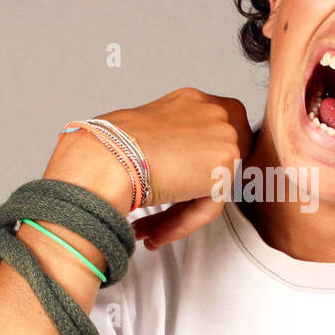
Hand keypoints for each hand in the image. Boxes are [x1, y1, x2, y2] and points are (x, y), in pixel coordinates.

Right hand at [45, 86, 252, 245]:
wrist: (109, 156)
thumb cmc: (110, 144)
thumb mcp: (144, 131)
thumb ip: (167, 144)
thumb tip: (170, 166)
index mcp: (193, 101)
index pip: (210, 139)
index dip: (194, 170)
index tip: (178, 191)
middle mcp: (213, 113)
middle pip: (210, 166)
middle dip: (184, 196)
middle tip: (160, 215)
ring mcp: (224, 136)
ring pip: (209, 188)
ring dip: (176, 215)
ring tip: (149, 229)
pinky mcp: (226, 165)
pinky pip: (208, 205)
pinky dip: (182, 223)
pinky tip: (157, 233)